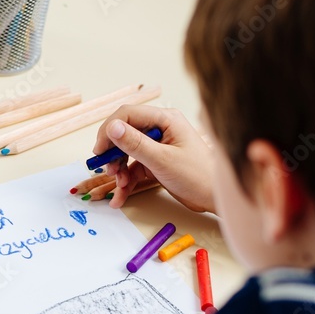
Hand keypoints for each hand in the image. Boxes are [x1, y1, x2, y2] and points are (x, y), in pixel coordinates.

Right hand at [92, 105, 213, 212]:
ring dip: (119, 171)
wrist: (215, 198)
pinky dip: (126, 182)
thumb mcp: (162, 160)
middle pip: (125, 134)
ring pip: (127, 153)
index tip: (99, 151)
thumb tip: (113, 127)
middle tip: (107, 170)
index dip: (109, 131)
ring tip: (120, 187)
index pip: (128, 115)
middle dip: (113, 154)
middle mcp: (160, 129)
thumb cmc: (198, 176)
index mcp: (165, 119)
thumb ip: (136, 144)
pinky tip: (121, 196)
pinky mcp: (157, 162)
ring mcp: (158, 146)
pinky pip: (134, 168)